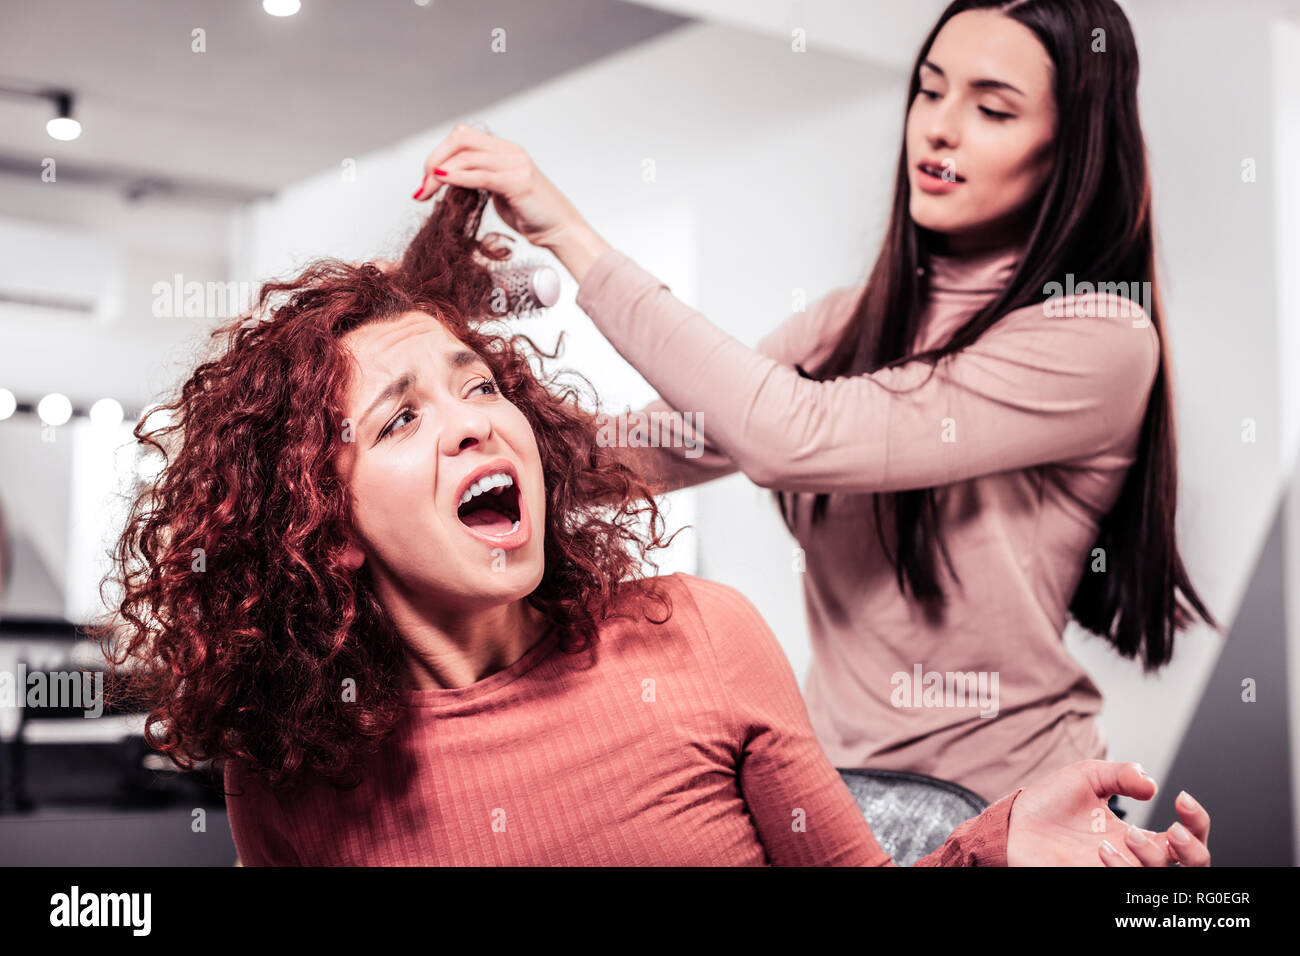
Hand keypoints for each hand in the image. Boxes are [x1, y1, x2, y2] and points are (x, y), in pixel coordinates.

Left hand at [413, 124, 587, 249]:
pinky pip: (480, 175)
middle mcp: (510, 152)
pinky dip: (456, 177)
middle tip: (422, 186)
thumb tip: (447, 178)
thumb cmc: (530, 215)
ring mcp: (515, 165)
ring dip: (439, 174)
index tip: (426, 180)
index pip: (462, 137)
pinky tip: (442, 183)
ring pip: (466, 157)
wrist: (561, 230)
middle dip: (434, 160)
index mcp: (505, 150)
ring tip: (426, 192)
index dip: (438, 153)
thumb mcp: (498, 193)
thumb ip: (477, 181)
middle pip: (460, 139)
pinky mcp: (518, 183)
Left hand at [1005, 760, 1209, 865]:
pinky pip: (1126, 885)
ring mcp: (1116, 872)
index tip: (1181, 797)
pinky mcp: (1095, 881)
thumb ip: (1121, 775)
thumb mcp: (1088, 776)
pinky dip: (1123, 869)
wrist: (1014, 824)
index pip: (1189, 839)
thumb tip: (1152, 785)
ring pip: (1160, 879)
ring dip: (1152, 858)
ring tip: (1125, 833)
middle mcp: (1134, 860)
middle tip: (1173, 829)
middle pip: (1193, 870)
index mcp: (1140, 836)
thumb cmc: (1050, 802)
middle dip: (1193, 851)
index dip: (1198, 821)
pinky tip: (1102, 849)